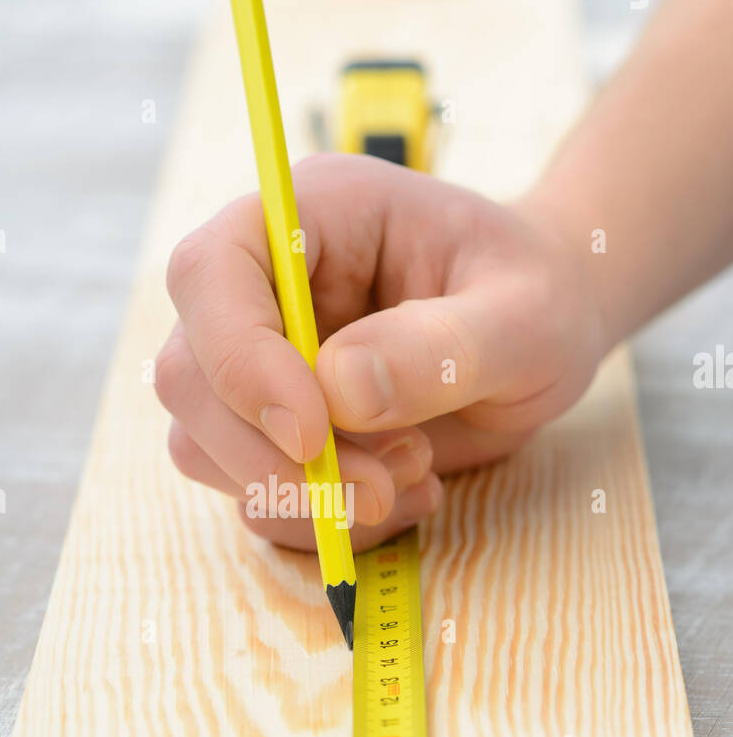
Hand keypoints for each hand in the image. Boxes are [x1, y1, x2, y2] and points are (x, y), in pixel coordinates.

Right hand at [156, 154, 605, 549]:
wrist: (546, 336)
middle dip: (271, 456)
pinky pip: (257, 497)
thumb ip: (439, 347)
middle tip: (377, 490)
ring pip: (206, 447)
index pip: (211, 272)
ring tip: (416, 473)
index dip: (240, 360)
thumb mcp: (523, 316)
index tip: (312, 434)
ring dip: (304, 494)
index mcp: (309, 216)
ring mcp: (260, 362)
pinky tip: (407, 492)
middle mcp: (263, 286)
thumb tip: (339, 390)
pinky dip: (326, 520)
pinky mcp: (274, 430)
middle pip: (189, 375)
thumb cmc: (539, 297)